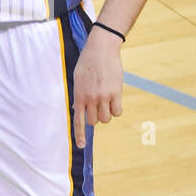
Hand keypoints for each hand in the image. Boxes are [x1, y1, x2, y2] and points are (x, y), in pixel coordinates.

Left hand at [72, 26, 123, 148]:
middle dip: (95, 117)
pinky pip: (117, 112)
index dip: (80, 135)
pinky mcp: (116, 93)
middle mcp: (91, 99)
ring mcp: (104, 97)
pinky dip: (116, 109)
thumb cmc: (88, 62)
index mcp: (79, 95)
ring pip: (106, 118)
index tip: (81, 146)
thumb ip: (78, 96)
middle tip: (97, 106)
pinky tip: (114, 99)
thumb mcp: (78, 79)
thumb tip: (78, 110)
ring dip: (106, 113)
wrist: (101, 49)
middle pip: (94, 122)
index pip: (79, 121)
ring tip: (106, 100)